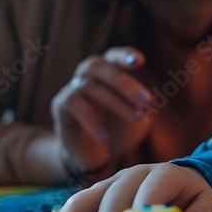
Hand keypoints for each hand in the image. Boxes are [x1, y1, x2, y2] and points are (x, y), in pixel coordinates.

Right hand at [51, 47, 151, 176]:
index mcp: (107, 72)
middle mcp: (86, 75)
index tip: (140, 62)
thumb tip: (151, 91)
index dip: (124, 55)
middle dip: (124, 82)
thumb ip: (143, 98)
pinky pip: (73, 103)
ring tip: (136, 119)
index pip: (113, 55)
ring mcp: (71, 89)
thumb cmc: (120, 130)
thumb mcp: (138, 113)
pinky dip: (91, 119)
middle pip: (98, 66)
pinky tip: (105, 134)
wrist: (95, 156)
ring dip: (117, 104)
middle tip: (147, 99)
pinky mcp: (60, 106)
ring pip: (89, 86)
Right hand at [56, 163, 211, 211]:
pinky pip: (82, 199)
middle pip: (120, 191)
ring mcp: (115, 181)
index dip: (145, 204)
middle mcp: (137, 173)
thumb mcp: (209, 203)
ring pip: (95, 193)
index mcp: (165, 173)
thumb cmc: (192, 195)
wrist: (181, 180)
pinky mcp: (101, 191)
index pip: (154, 186)